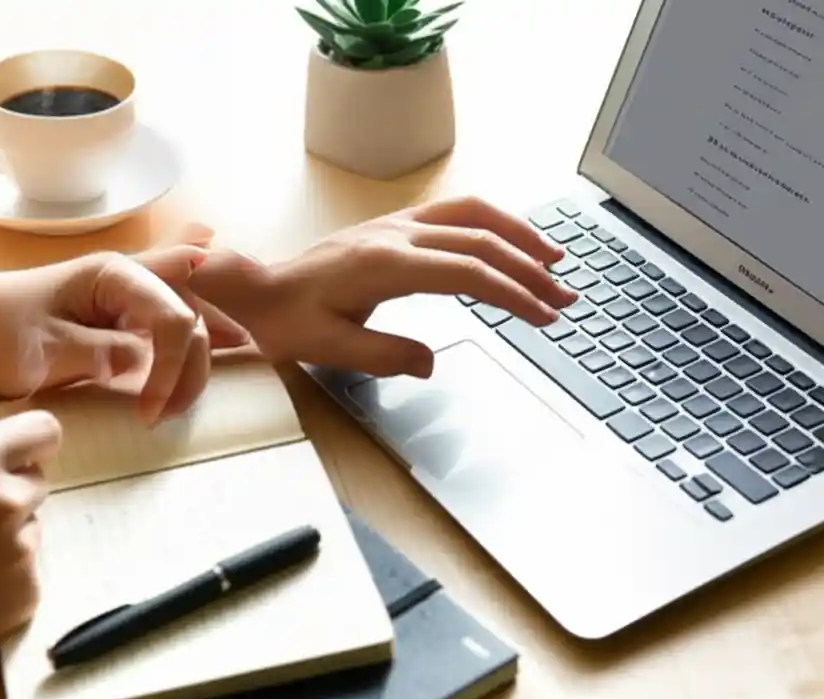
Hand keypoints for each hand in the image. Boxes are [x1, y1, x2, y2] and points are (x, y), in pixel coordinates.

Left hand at [0, 231, 249, 423]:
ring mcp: (129, 296)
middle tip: (163, 415)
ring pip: (190, 320)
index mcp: (113, 274)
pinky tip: (219, 350)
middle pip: (190, 318)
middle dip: (189, 369)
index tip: (148, 413)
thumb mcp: (48, 351)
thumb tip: (147, 359)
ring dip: (194, 363)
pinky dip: (191, 346)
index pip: (172, 317)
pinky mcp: (124, 316)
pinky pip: (172, 326)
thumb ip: (105, 352)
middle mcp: (130, 278)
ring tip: (174, 405)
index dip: (171, 368)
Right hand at [0, 411, 60, 698]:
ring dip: (8, 534)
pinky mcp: (30, 590)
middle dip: (13, 491)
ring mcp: (24, 548)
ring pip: (31, 526)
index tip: (21, 454)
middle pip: (37, 481)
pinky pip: (28, 568)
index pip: (43, 430)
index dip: (32, 442)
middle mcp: (8, 501)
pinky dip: (6, 575)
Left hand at [190, 195, 576, 377]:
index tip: (542, 316)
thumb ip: (382, 355)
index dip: (511, 294)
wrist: (258, 289)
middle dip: (530, 269)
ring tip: (554, 260)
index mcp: (383, 264)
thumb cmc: (286, 321)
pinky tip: (512, 240)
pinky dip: (493, 222)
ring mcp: (396, 223)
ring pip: (472, 213)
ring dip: (518, 233)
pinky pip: (455, 211)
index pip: (466, 272)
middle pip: (480, 240)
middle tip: (565, 299)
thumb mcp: (326, 349)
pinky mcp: (395, 225)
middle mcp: (395, 234)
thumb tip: (431, 362)